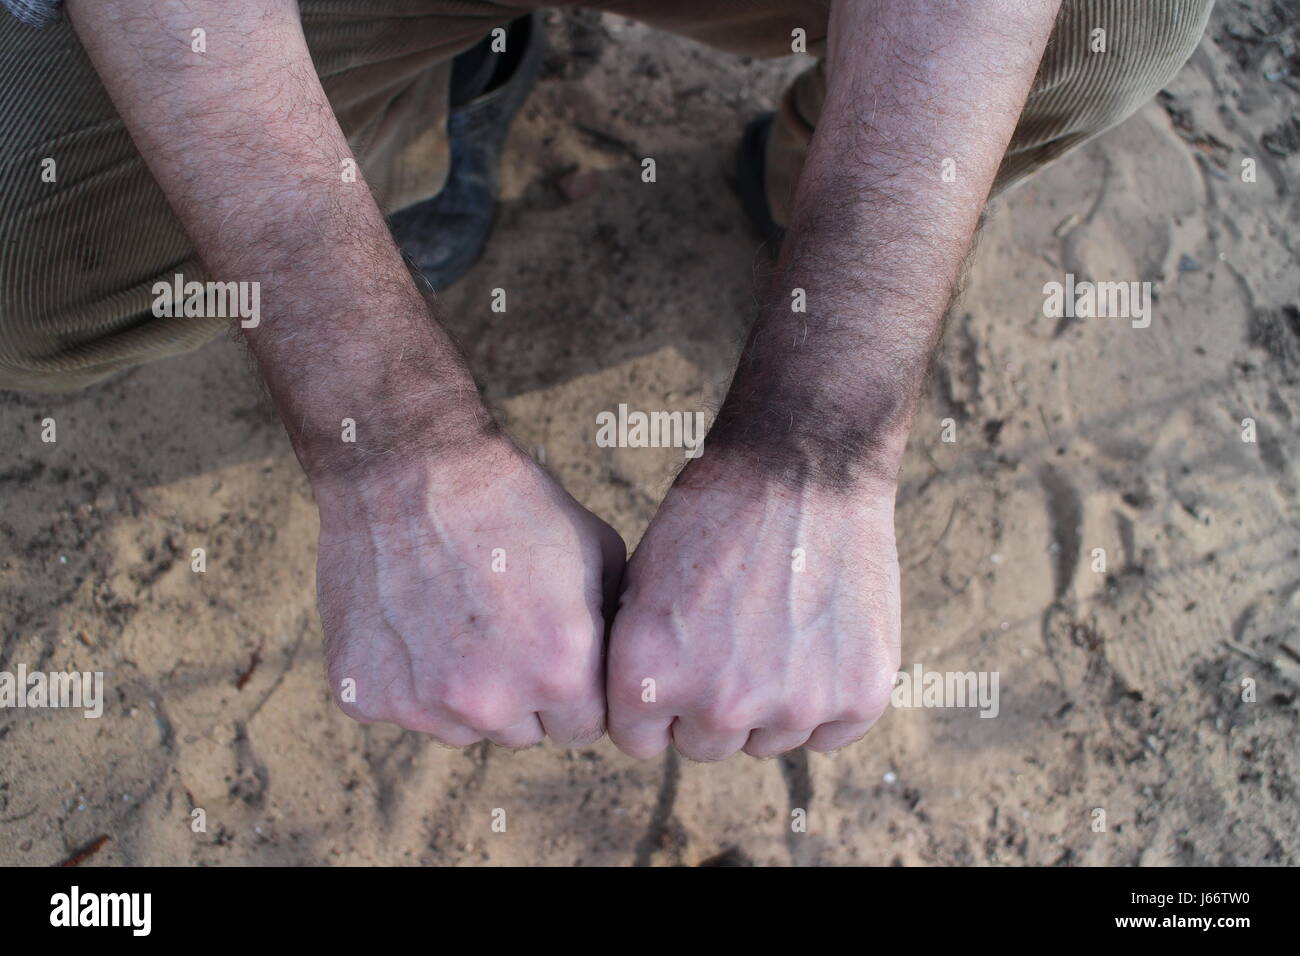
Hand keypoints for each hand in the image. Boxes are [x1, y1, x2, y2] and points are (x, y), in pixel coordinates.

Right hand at [314, 436, 624, 747]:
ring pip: (460, 727)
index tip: (554, 649)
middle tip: (501, 626)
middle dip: (519, 692)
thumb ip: (611, 630)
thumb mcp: (598, 554)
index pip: (582, 728)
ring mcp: (421, 704)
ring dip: (462, 690)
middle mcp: (491, 702)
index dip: (573, 687)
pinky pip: (400, 706)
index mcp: (560, 672)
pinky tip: (409, 617)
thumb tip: (619, 673)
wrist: (411, 467)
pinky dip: (404, 674)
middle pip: (520, 732)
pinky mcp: (364, 694)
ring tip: (455, 616)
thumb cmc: (513, 504)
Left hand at [607, 456, 900, 759]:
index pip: (641, 741)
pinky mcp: (858, 696)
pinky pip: (830, 733)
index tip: (679, 663)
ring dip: (770, 702)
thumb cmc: (714, 517)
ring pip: (768, 741)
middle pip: (705, 745)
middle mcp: (718, 704)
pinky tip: (817, 639)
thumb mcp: (641, 584)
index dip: (657, 701)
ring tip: (777, 628)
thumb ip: (639, 661)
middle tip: (732, 639)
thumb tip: (643, 713)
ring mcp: (794, 706)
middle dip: (711, 703)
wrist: (803, 470)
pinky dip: (826, 696)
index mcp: (648, 676)